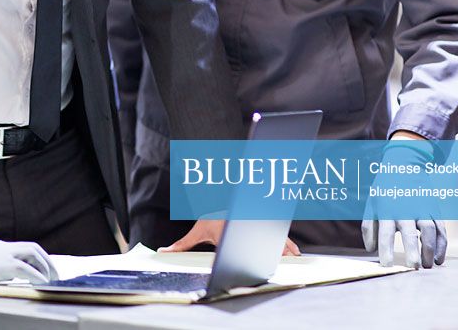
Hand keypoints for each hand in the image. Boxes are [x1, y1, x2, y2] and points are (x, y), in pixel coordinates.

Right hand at [0, 238, 56, 284]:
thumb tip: (4, 275)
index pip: (20, 248)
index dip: (34, 259)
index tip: (41, 268)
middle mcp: (1, 246)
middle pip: (31, 247)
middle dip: (45, 260)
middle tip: (53, 274)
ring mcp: (2, 253)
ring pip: (33, 253)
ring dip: (45, 266)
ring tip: (51, 279)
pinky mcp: (3, 265)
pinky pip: (27, 269)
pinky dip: (38, 275)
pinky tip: (42, 284)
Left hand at [158, 220, 298, 255]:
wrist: (221, 202)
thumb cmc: (211, 219)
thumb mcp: (197, 231)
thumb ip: (182, 244)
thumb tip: (163, 251)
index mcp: (230, 229)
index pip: (241, 237)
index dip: (250, 242)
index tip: (261, 250)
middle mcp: (244, 226)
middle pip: (261, 236)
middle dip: (274, 245)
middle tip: (288, 255)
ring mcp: (253, 225)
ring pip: (271, 236)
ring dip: (283, 245)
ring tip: (294, 255)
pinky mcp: (259, 226)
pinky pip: (275, 234)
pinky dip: (284, 242)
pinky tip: (293, 251)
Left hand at [363, 132, 446, 268]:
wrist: (405, 165)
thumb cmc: (385, 189)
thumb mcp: (372, 203)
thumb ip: (369, 227)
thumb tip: (370, 249)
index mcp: (387, 209)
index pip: (385, 232)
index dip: (386, 248)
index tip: (386, 265)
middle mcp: (406, 210)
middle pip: (410, 232)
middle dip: (412, 250)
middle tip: (413, 267)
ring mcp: (423, 209)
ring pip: (430, 231)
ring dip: (431, 250)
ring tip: (428, 266)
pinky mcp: (435, 211)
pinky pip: (441, 230)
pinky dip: (442, 245)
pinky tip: (440, 259)